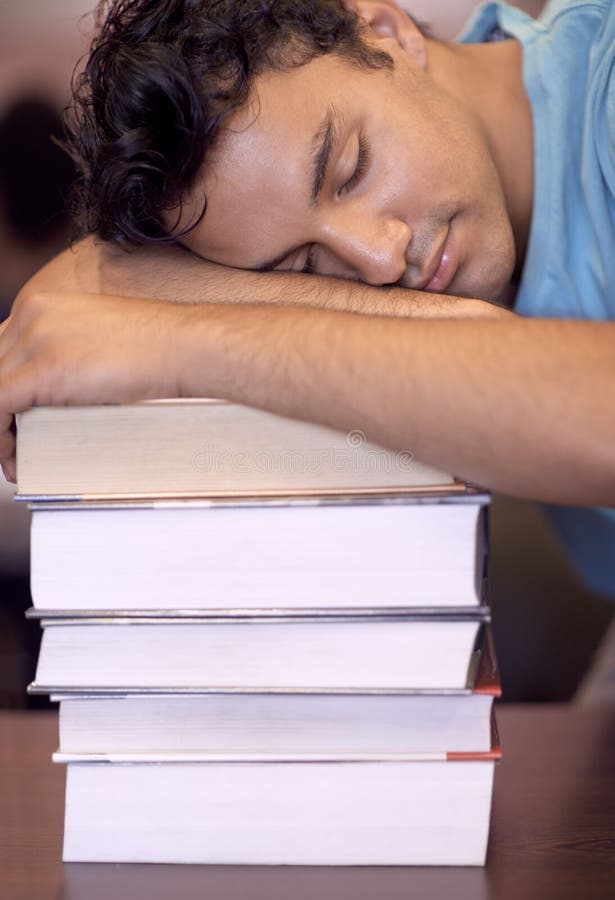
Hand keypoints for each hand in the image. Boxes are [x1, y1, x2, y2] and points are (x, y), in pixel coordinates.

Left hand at [0, 288, 187, 481]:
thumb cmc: (162, 346)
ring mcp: (35, 338)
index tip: (12, 419)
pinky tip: (14, 459)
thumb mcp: (101, 339)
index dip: (2, 390)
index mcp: (44, 304)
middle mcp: (32, 314)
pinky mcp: (44, 369)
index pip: (1, 350)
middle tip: (11, 446)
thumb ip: (70, 352)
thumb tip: (60, 388)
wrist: (186, 346)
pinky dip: (0, 439)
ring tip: (14, 460)